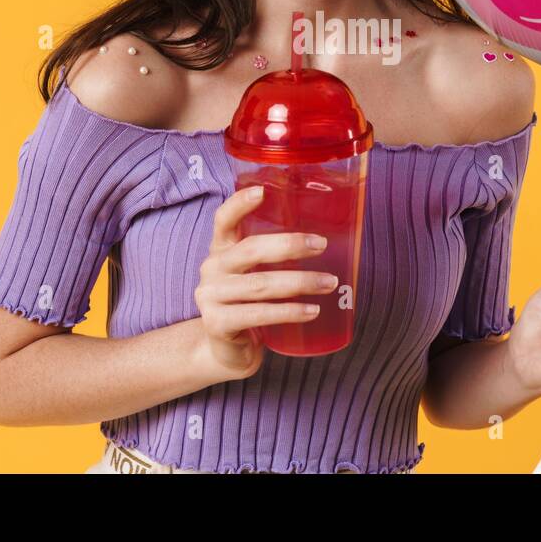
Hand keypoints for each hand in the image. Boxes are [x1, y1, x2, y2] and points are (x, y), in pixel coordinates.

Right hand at [193, 185, 339, 380]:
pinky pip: (258, 314)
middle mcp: (212, 269)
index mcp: (221, 250)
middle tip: (321, 245)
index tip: (263, 190)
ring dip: (300, 282)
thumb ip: (273, 256)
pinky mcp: (217, 324)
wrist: (225, 351)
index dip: (240, 204)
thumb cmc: (249, 304)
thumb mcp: (254, 275)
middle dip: (289, 245)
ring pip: (260, 285)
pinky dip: (289, 312)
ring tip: (329, 283)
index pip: (224, 220)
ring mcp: (210, 297)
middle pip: (251, 250)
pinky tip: (312, 311)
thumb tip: (325, 238)